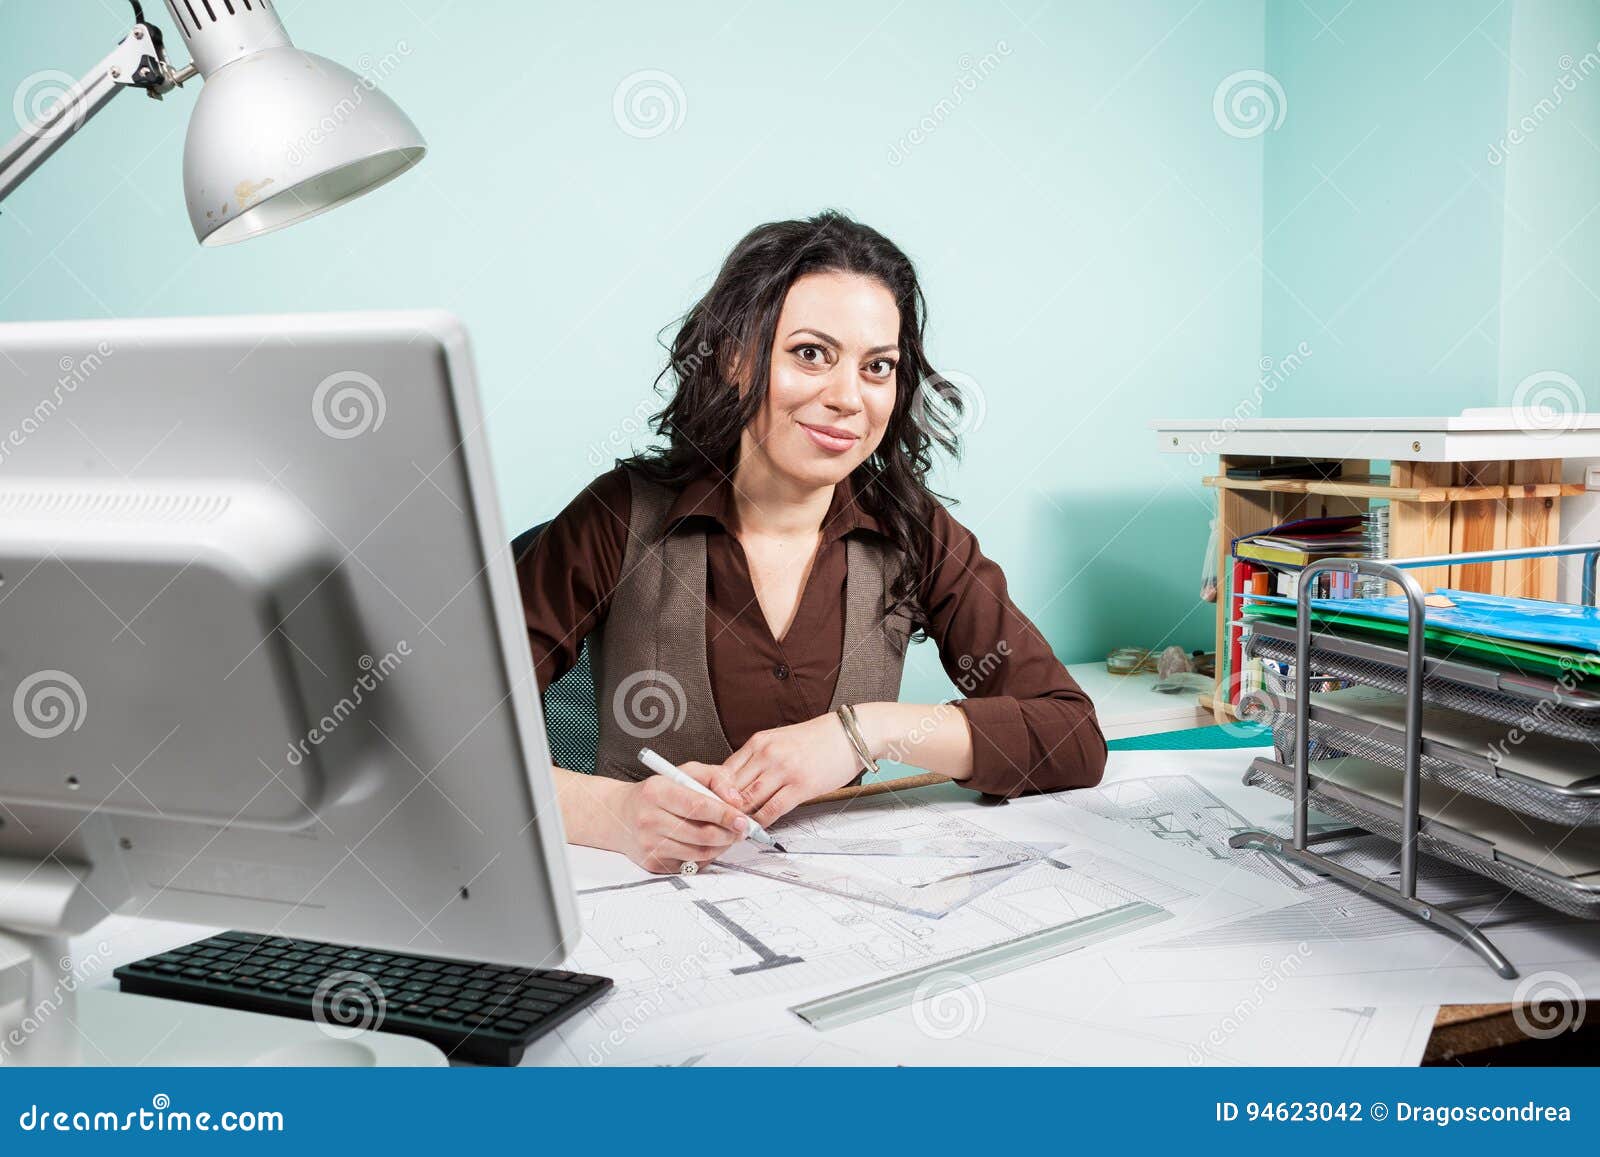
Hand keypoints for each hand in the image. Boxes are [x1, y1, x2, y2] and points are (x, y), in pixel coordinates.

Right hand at [614, 766, 748, 874]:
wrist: (620, 815)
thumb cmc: (657, 792)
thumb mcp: (685, 772)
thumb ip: (716, 777)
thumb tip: (736, 800)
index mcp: (657, 791)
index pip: (698, 805)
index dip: (725, 814)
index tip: (742, 818)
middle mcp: (649, 818)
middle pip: (702, 834)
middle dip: (729, 834)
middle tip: (741, 829)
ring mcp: (650, 844)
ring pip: (700, 852)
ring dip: (721, 846)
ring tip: (727, 836)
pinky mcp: (654, 863)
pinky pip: (691, 864)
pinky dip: (706, 856)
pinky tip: (707, 844)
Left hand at [710, 713, 862, 829]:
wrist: (848, 734)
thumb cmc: (816, 739)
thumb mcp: (779, 740)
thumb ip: (757, 759)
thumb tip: (737, 783)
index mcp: (759, 742)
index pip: (724, 770)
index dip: (714, 793)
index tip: (711, 807)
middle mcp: (767, 754)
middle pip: (732, 787)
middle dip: (723, 809)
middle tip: (718, 823)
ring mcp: (783, 770)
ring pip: (749, 800)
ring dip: (740, 818)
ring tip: (735, 829)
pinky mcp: (801, 786)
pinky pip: (773, 809)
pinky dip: (762, 822)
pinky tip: (760, 827)